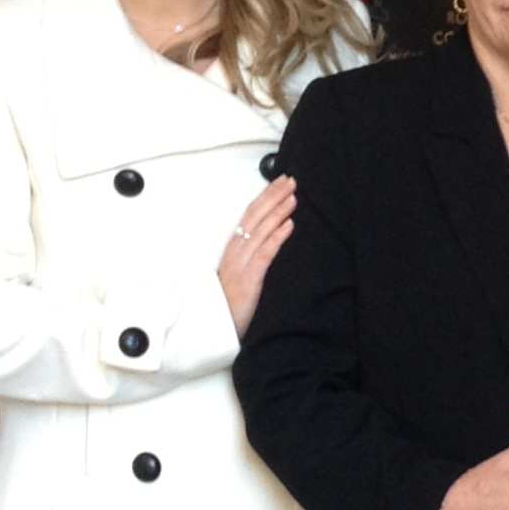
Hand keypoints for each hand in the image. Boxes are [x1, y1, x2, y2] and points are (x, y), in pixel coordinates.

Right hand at [218, 174, 295, 336]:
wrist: (215, 328)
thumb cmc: (228, 303)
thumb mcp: (239, 274)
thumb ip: (251, 256)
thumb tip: (271, 237)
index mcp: (233, 248)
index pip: (249, 215)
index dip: (265, 197)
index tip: (280, 183)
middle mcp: (235, 252)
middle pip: (255, 217)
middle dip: (273, 196)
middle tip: (291, 181)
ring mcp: (241, 264)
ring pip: (260, 230)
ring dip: (278, 211)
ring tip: (294, 197)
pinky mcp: (249, 279)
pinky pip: (264, 253)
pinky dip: (277, 237)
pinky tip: (289, 225)